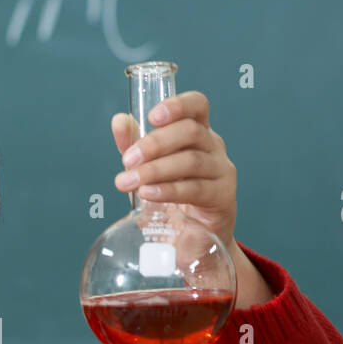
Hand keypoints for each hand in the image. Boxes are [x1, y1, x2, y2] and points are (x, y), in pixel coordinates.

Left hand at [111, 91, 237, 249]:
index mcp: (198, 132)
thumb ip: (135, 144)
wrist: (194, 237)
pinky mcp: (223, 197)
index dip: (177, 105)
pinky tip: (148, 193)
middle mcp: (213, 147)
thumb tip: (119, 121)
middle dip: (155, 144)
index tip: (152, 117)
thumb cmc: (174, 196)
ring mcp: (221, 171)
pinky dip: (168, 190)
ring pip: (191, 161)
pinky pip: (196, 189)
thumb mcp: (150, 167)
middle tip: (128, 161)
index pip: (197, 105)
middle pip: (191, 132)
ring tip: (129, 182)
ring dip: (155, 170)